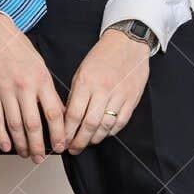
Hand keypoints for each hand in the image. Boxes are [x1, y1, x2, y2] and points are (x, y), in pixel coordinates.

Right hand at [0, 11, 66, 163]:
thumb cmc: (18, 47)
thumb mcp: (40, 66)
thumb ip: (48, 90)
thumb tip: (58, 114)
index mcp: (41, 80)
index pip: (54, 113)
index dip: (59, 134)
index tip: (61, 146)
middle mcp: (24, 87)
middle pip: (34, 124)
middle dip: (39, 146)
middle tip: (41, 158)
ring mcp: (6, 90)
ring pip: (15, 125)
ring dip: (21, 144)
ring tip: (25, 154)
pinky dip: (1, 135)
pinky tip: (6, 146)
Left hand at [61, 26, 151, 153]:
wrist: (127, 44)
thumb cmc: (102, 56)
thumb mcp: (81, 71)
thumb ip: (76, 93)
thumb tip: (68, 116)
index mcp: (86, 82)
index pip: (73, 113)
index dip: (66, 131)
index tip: (61, 140)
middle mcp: (102, 90)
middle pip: (89, 124)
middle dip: (79, 140)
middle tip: (72, 148)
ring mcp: (119, 96)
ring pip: (105, 126)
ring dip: (94, 139)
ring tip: (86, 143)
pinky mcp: (132, 99)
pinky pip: (121, 122)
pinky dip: (110, 132)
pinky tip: (103, 135)